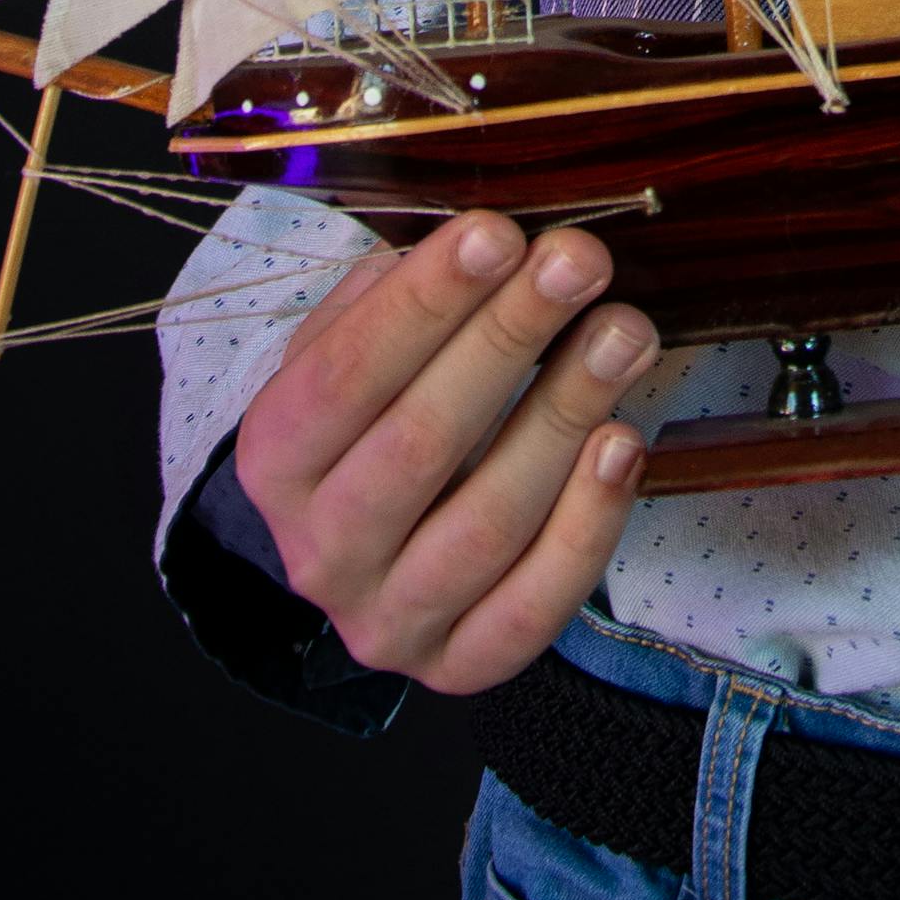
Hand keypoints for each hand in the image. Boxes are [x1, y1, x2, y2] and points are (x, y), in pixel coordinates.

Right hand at [233, 213, 654, 691]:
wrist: (354, 547)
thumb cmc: (365, 418)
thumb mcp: (345, 346)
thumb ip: (389, 297)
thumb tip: (471, 245)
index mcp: (275, 457)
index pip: (346, 375)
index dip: (425, 303)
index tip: (499, 234)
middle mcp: (320, 551)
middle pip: (420, 445)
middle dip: (507, 340)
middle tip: (579, 262)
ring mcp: (388, 619)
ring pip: (484, 526)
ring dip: (562, 419)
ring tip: (623, 335)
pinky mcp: (458, 665)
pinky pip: (531, 605)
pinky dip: (586, 525)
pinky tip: (624, 444)